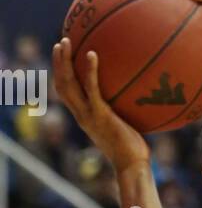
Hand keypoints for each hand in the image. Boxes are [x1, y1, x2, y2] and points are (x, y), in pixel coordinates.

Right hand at [52, 39, 149, 175]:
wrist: (131, 165)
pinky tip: (92, 53)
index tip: (63, 57)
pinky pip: (91, 88)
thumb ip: (123, 112)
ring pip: (68, 84)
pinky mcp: (99, 114)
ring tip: (65, 42)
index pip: (66, 93)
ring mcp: (88, 114)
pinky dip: (89, 70)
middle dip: (58, 63)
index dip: (61, 75)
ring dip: (65, 62)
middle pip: (61, 84)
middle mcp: (81, 114)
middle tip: (60, 43)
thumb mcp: (125, 127)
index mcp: (84, 116)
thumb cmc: (134, 149)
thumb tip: (137, 97)